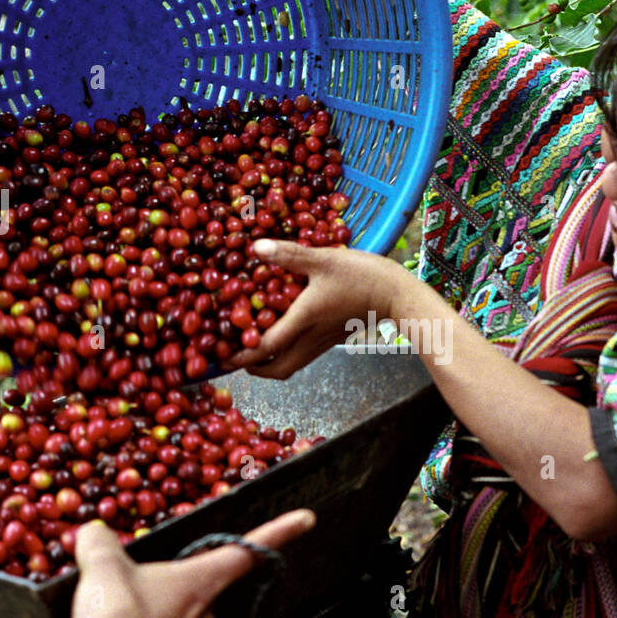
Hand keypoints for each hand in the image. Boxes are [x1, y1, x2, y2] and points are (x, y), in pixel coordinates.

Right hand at [61, 508, 315, 617]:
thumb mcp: (103, 566)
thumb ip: (100, 541)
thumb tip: (95, 534)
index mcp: (202, 580)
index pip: (249, 548)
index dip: (280, 530)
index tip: (306, 519)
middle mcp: (207, 615)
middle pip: (196, 586)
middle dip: (167, 584)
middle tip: (132, 586)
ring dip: (153, 615)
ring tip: (119, 617)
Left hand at [224, 239, 407, 378]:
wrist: (396, 294)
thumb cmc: (362, 276)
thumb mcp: (323, 259)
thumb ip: (288, 254)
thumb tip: (256, 247)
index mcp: (303, 320)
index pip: (265, 347)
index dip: (240, 353)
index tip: (220, 353)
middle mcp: (310, 339)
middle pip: (276, 370)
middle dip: (252, 367)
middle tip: (233, 353)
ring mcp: (322, 343)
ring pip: (289, 366)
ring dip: (267, 363)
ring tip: (251, 347)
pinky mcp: (330, 340)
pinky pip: (301, 355)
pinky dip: (284, 353)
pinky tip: (279, 333)